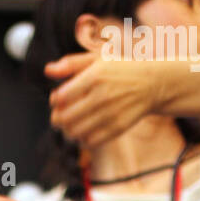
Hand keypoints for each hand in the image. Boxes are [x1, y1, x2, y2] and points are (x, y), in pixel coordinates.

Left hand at [45, 52, 164, 147]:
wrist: (152, 83)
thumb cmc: (120, 69)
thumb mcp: (97, 58)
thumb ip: (71, 64)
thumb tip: (47, 71)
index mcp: (95, 75)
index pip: (60, 97)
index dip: (54, 101)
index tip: (58, 99)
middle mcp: (102, 95)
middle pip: (64, 118)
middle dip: (57, 119)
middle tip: (59, 117)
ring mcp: (111, 113)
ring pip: (75, 132)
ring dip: (68, 132)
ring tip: (71, 125)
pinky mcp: (118, 127)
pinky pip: (90, 142)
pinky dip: (82, 140)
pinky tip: (85, 132)